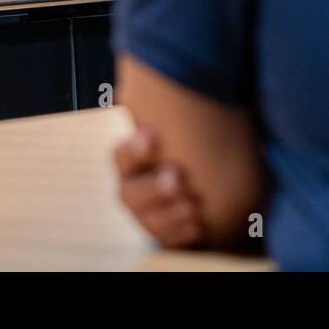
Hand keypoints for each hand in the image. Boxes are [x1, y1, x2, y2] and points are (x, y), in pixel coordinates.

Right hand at [113, 127, 204, 247]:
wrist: (205, 193)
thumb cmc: (191, 160)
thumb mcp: (180, 143)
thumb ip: (173, 131)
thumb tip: (173, 86)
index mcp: (134, 163)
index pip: (123, 155)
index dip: (133, 149)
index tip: (150, 136)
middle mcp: (134, 190)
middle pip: (131, 194)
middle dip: (153, 187)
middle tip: (175, 177)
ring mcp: (146, 217)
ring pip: (148, 221)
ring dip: (170, 214)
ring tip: (191, 207)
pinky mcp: (163, 237)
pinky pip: (166, 241)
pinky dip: (181, 233)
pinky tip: (197, 225)